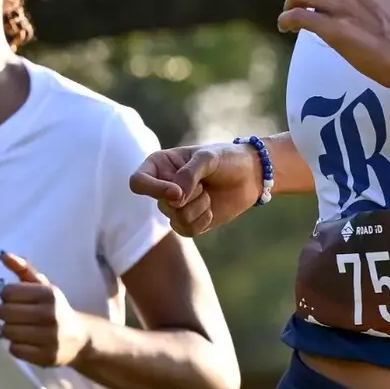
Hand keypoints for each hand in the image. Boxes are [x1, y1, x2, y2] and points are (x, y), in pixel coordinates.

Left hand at [0, 254, 90, 367]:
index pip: (7, 292)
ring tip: (23, 329)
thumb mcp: (44, 287)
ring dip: (10, 330)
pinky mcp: (45, 356)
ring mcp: (48, 336)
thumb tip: (3, 255)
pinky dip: (17, 346)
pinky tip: (28, 342)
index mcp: (49, 293)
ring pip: (7, 331)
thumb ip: (24, 269)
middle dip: (7, 314)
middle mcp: (49, 314)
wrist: (81, 338)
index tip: (17, 300)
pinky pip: (14, 349)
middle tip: (18, 316)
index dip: (8, 297)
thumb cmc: (56, 308)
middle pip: (4, 312)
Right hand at [129, 142, 261, 235]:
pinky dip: (203, 220)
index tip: (178, 192)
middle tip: (204, 184)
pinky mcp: (188, 222)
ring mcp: (174, 206)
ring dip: (198, 207)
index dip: (153, 190)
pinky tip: (211, 208)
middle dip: (189, 196)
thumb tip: (175, 198)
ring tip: (208, 193)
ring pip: (175, 218)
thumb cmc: (228, 159)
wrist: (251, 175)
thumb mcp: (209, 158)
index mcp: (160, 165)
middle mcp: (162, 186)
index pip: (138, 182)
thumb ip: (189, 174)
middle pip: (162, 203)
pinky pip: (186, 230)